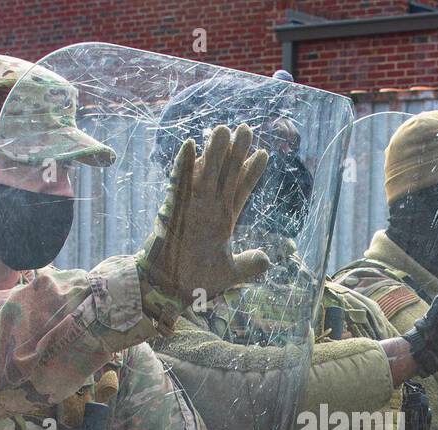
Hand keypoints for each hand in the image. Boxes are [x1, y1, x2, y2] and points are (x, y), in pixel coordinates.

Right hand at [143, 125, 271, 304]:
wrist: (169, 292)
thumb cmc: (195, 282)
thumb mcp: (230, 274)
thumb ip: (249, 265)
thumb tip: (267, 258)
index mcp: (222, 223)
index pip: (240, 191)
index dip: (251, 173)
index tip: (263, 154)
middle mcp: (208, 211)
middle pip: (225, 176)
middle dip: (235, 153)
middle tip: (246, 129)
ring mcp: (191, 208)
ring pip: (205, 174)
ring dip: (213, 152)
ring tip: (223, 129)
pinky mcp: (173, 210)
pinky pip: (179, 184)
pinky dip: (183, 166)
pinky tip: (190, 146)